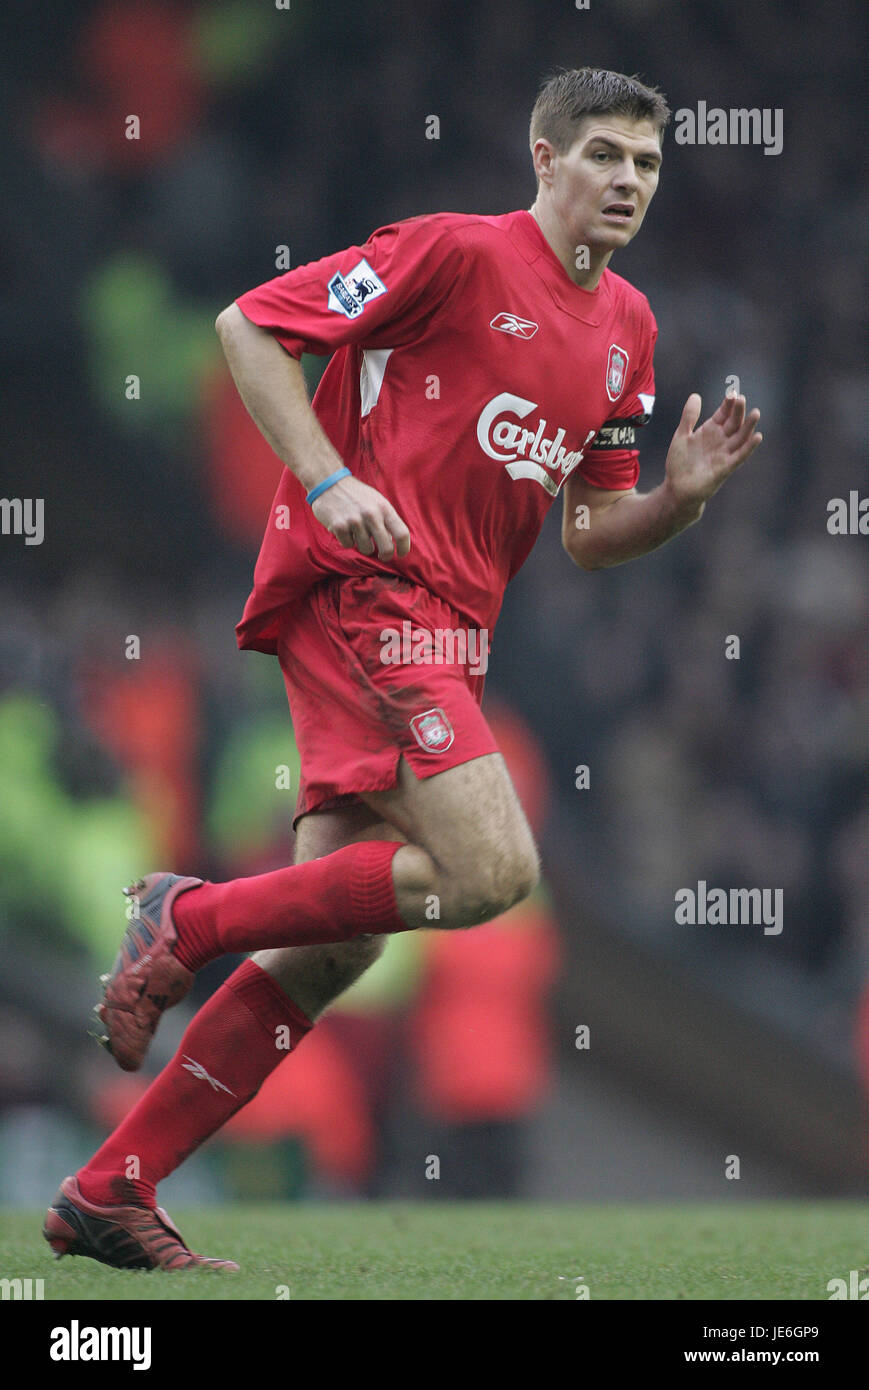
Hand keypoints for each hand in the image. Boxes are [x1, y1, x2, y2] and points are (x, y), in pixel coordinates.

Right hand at [311, 475, 410, 557]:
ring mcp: (355, 521)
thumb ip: (386, 519)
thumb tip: (393, 542)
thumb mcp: (376, 501)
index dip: (404, 548)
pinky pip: (348, 545)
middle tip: (383, 556)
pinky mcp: (339, 526)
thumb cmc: (356, 495)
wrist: (329, 483)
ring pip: (366, 549)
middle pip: (386, 548)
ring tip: (357, 532)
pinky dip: (347, 540)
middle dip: (386, 556)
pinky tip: (344, 528)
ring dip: (363, 545)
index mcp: (384, 508)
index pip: (401, 533)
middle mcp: (371, 515)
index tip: (401, 554)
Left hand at [665, 392, 762, 508]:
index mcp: (710, 430)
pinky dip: (749, 447)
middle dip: (738, 411)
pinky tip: (757, 437)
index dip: (728, 404)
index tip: (732, 393)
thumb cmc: (680, 463)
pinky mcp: (726, 467)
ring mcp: (724, 453)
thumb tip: (695, 395)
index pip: (724, 414)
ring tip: (756, 413)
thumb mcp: (681, 436)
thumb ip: (689, 417)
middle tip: (740, 398)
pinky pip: (740, 455)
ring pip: (741, 437)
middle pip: (734, 422)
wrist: (677, 488)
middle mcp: (720, 440)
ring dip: (749, 426)